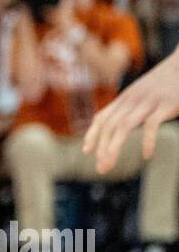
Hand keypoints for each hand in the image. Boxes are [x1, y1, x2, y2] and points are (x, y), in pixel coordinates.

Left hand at [82, 50, 178, 171]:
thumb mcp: (142, 93)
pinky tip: (147, 155)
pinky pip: (151, 124)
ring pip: (123, 126)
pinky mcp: (165, 104)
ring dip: (113, 146)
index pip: (102, 117)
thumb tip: (120, 125)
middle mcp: (132, 100)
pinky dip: (147, 141)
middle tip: (101, 169)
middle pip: (110, 125)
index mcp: (125, 98)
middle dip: (102, 147)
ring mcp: (147, 102)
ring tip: (109, 163)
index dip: (92, 134)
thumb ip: (130, 107)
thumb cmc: (164, 83)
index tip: (86, 151)